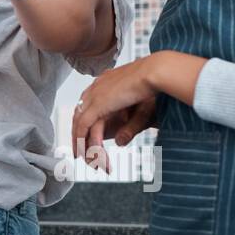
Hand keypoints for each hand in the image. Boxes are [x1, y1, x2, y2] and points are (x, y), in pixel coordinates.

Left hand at [71, 56, 160, 172]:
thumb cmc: (154, 88)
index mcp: (102, 85)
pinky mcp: (98, 104)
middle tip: (82, 156)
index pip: (84, 108)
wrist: (156, 73)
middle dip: (80, 140)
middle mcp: (94, 90)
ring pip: (80, 126)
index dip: (83, 127)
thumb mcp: (139, 111)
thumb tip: (120, 143)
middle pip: (78, 118)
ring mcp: (93, 96)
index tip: (85, 141)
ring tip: (88, 162)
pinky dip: (85, 143)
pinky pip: (84, 127)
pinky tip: (89, 155)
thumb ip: (128, 126)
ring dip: (83, 146)